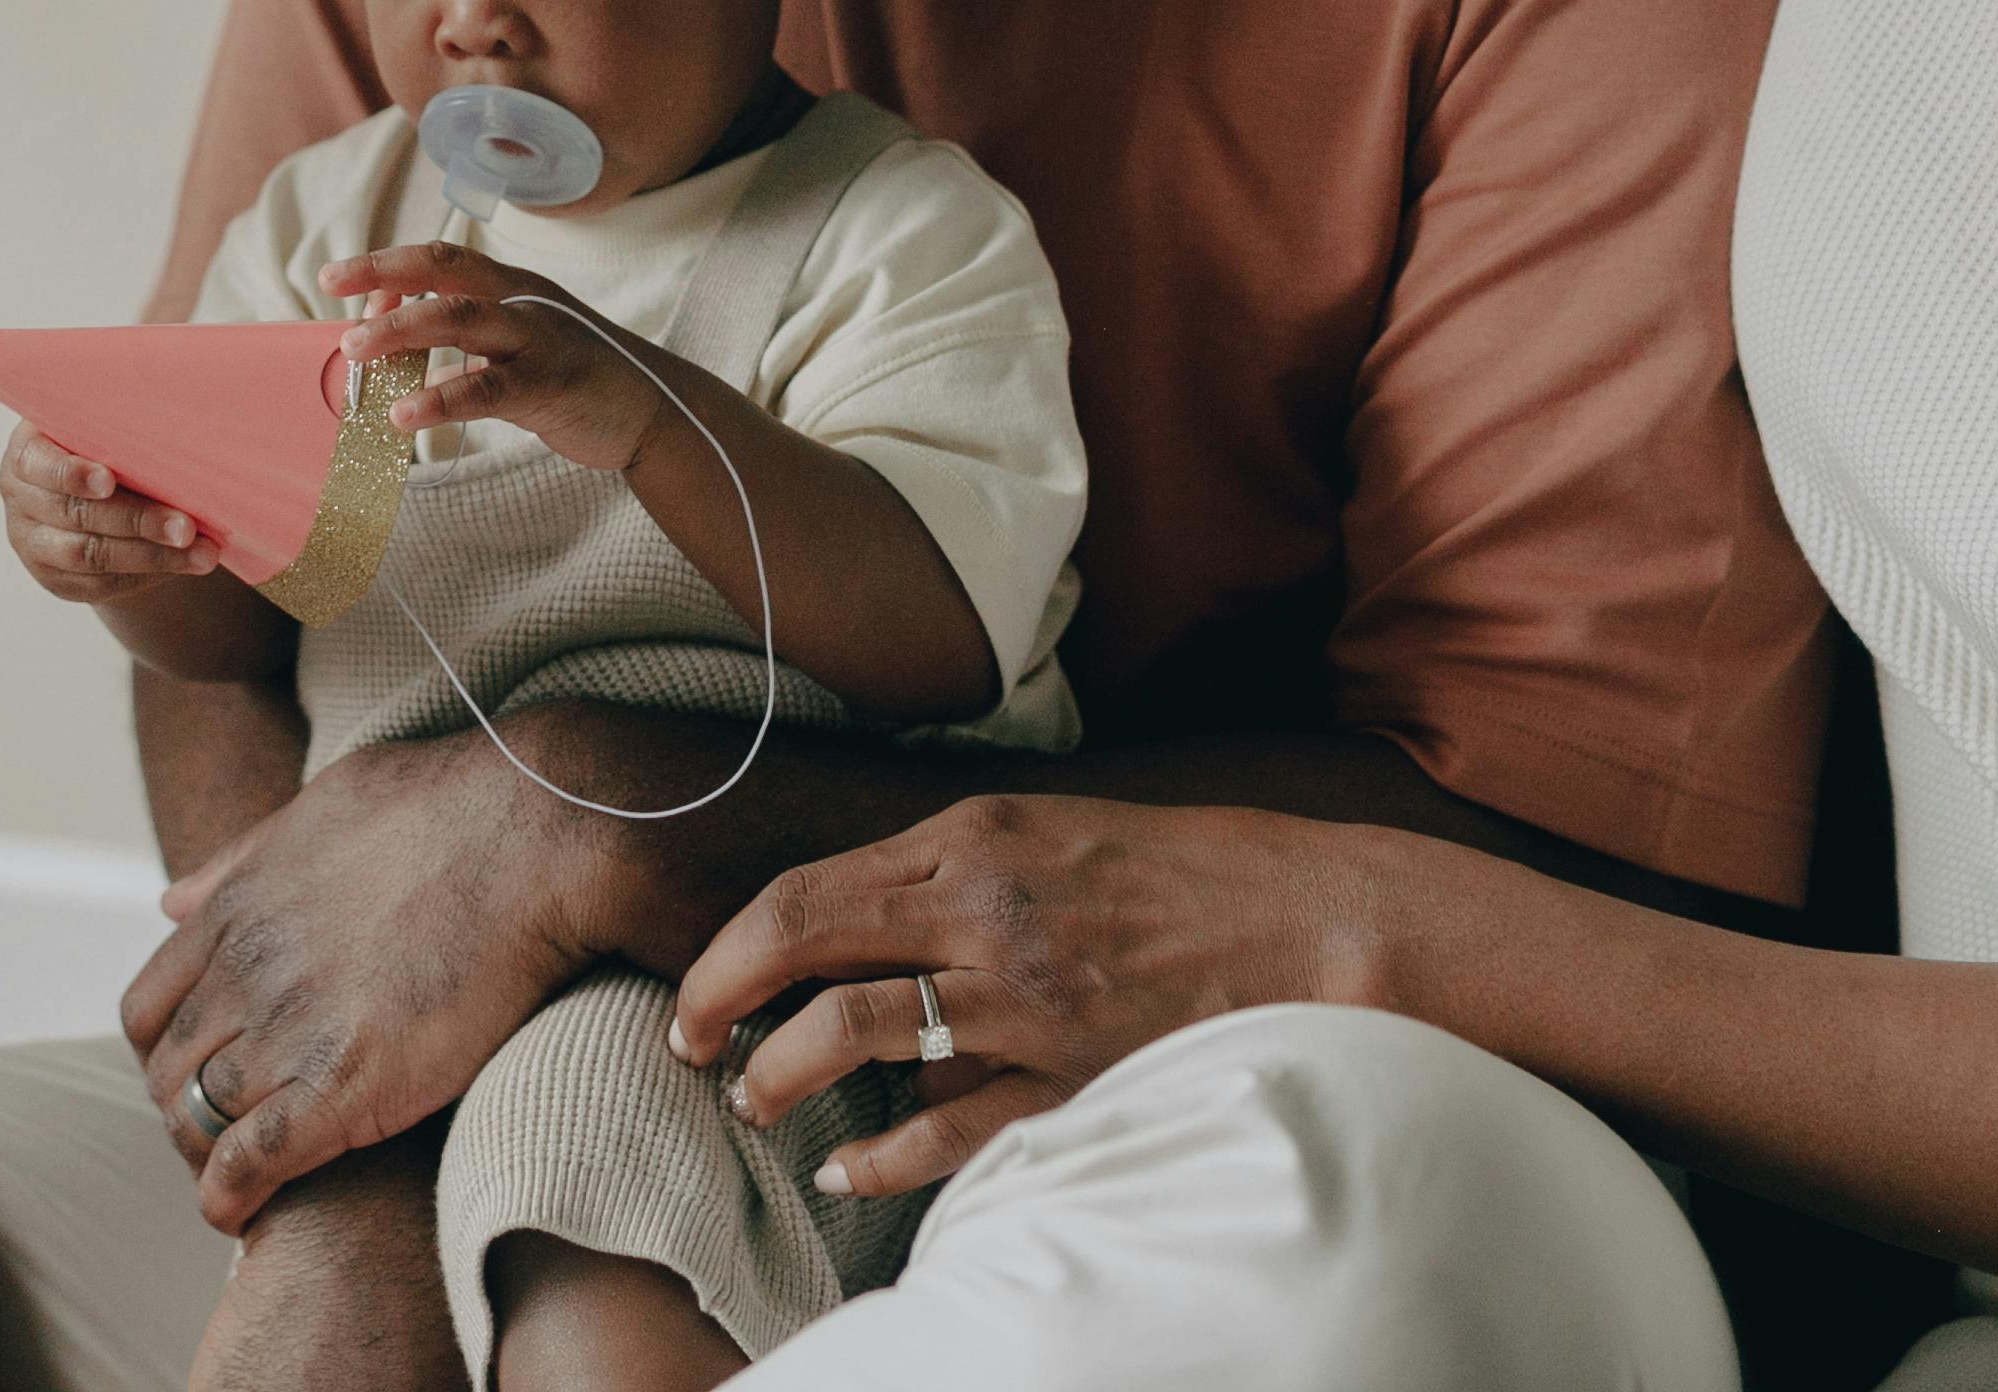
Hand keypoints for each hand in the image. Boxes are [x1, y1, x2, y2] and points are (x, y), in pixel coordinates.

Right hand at [1, 417, 218, 597]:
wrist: (96, 491)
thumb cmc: (106, 443)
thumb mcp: (102, 425)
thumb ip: (123, 426)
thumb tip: (185, 423)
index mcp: (27, 452)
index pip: (38, 464)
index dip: (73, 475)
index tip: (110, 480)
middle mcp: (21, 499)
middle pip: (75, 515)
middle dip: (136, 521)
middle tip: (186, 527)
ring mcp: (34, 544)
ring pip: (90, 555)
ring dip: (152, 555)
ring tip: (201, 552)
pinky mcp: (57, 579)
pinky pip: (100, 583)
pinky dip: (148, 573)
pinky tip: (186, 563)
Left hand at [120, 722, 600, 1231]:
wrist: (536, 837)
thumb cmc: (451, 807)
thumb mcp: (322, 805)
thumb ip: (243, 858)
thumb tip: (173, 900)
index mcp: (237, 908)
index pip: (149, 1009)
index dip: (165, 1053)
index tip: (200, 1071)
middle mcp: (246, 971)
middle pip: (167, 1071)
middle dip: (181, 1111)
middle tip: (222, 1134)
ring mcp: (291, 1029)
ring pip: (198, 1120)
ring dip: (206, 1157)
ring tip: (238, 1176)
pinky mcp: (346, 1085)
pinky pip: (251, 1162)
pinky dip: (229, 1195)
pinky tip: (237, 1214)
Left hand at [328, 244, 655, 473]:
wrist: (656, 411)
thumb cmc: (578, 378)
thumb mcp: (518, 352)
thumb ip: (465, 352)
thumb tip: (406, 362)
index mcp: (514, 286)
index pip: (441, 259)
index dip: (387, 264)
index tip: (338, 281)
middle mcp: (524, 301)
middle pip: (445, 271)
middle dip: (383, 273)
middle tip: (330, 285)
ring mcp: (539, 339)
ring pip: (460, 318)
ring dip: (401, 329)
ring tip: (354, 349)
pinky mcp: (549, 385)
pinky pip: (485, 389)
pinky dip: (439, 400)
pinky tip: (402, 416)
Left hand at [667, 794, 1381, 1200]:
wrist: (1310, 921)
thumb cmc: (1181, 870)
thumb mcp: (1050, 829)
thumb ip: (951, 867)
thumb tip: (854, 920)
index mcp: (973, 836)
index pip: (808, 890)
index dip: (733, 947)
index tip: (698, 986)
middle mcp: (982, 907)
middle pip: (804, 943)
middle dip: (722, 998)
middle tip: (686, 1042)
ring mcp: (1022, 997)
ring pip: (854, 1032)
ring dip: (781, 1075)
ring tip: (754, 1101)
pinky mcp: (1066, 1075)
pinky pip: (945, 1127)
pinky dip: (880, 1155)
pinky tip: (849, 1168)